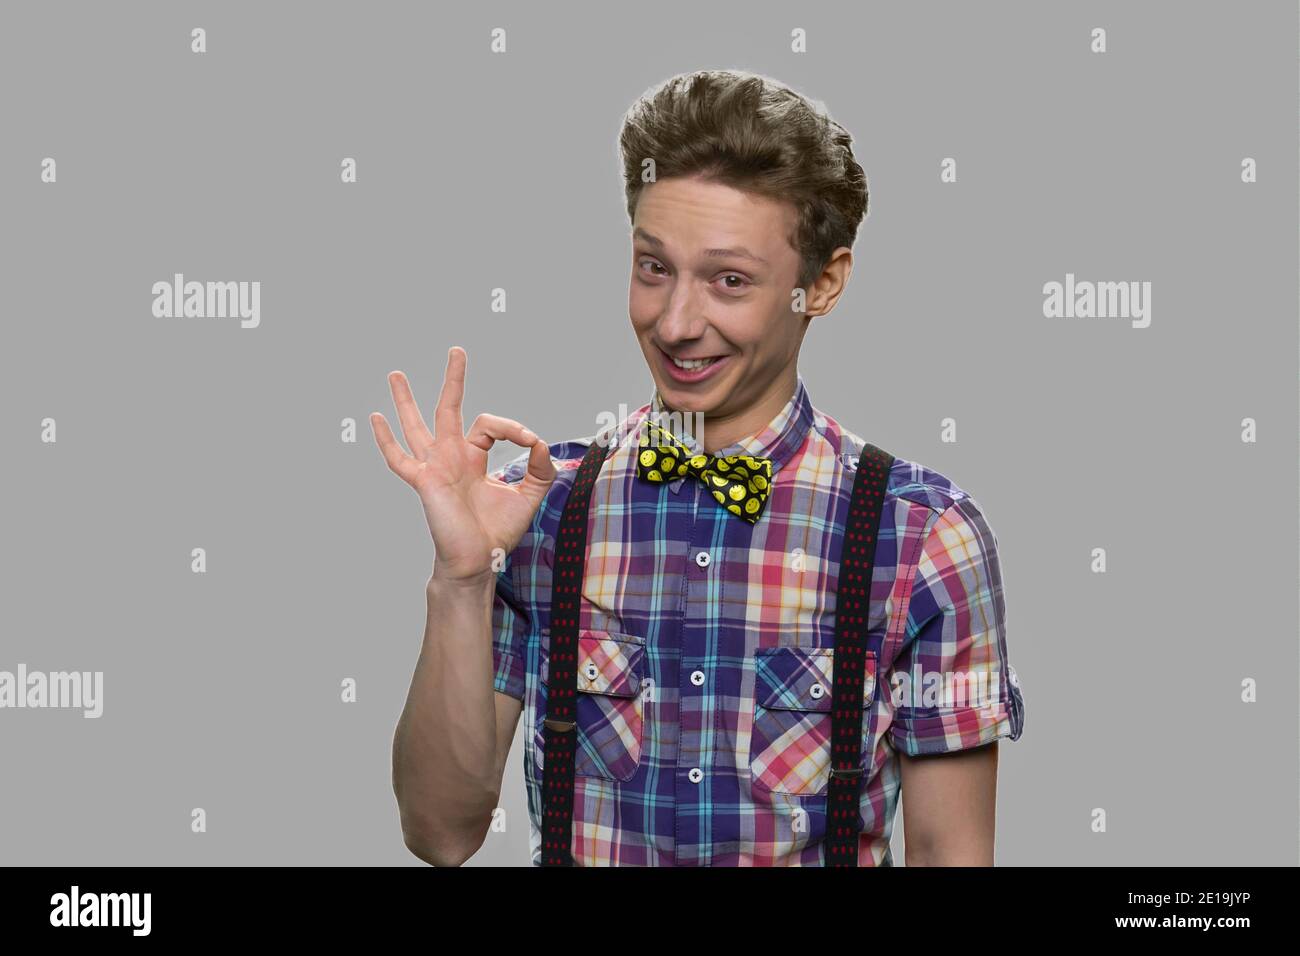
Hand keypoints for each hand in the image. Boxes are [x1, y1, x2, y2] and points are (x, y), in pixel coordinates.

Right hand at [370, 346, 556, 584]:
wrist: (478, 561)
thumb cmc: (497, 532)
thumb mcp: (529, 495)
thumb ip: (539, 468)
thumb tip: (540, 442)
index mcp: (474, 458)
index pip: (491, 426)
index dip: (513, 427)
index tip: (531, 441)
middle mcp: (452, 457)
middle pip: (449, 409)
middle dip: (454, 379)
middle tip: (457, 350)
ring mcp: (435, 467)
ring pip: (418, 425)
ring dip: (406, 400)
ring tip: (395, 374)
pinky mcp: (424, 481)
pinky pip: (399, 459)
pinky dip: (386, 439)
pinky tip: (375, 418)